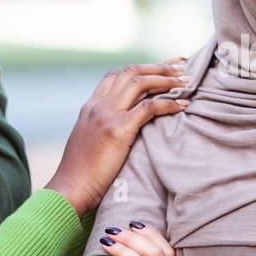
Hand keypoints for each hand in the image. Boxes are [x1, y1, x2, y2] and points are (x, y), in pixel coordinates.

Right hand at [46, 57, 189, 214]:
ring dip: (166, 79)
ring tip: (186, 80)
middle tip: (181, 66)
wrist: (69, 189)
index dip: (140, 69)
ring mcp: (107, 115)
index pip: (115, 76)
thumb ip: (102, 129)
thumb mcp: (89, 143)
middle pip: (131, 72)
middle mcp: (98, 106)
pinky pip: (148, 108)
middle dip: (158, 67)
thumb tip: (121, 131)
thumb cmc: (81, 174)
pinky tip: (183, 105)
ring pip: (140, 83)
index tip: (161, 68)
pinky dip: (168, 104)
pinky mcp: (118, 130)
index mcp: (90, 107)